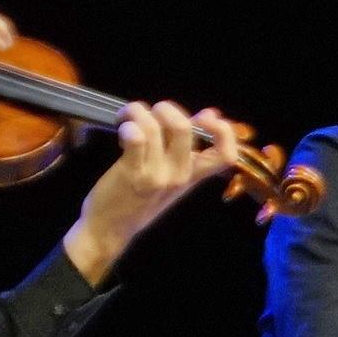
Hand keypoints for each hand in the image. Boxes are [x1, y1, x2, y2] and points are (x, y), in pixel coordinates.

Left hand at [63, 103, 236, 286]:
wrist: (111, 228)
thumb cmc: (140, 199)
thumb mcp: (172, 178)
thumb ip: (187, 148)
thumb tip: (209, 112)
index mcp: (193, 176)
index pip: (226, 155)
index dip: (223, 130)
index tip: (205, 117)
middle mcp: (179, 176)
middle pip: (185, 128)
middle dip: (165, 108)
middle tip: (150, 112)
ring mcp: (157, 175)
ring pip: (154, 127)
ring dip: (137, 111)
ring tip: (128, 116)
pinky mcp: (133, 173)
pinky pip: (135, 137)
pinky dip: (127, 124)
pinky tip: (121, 127)